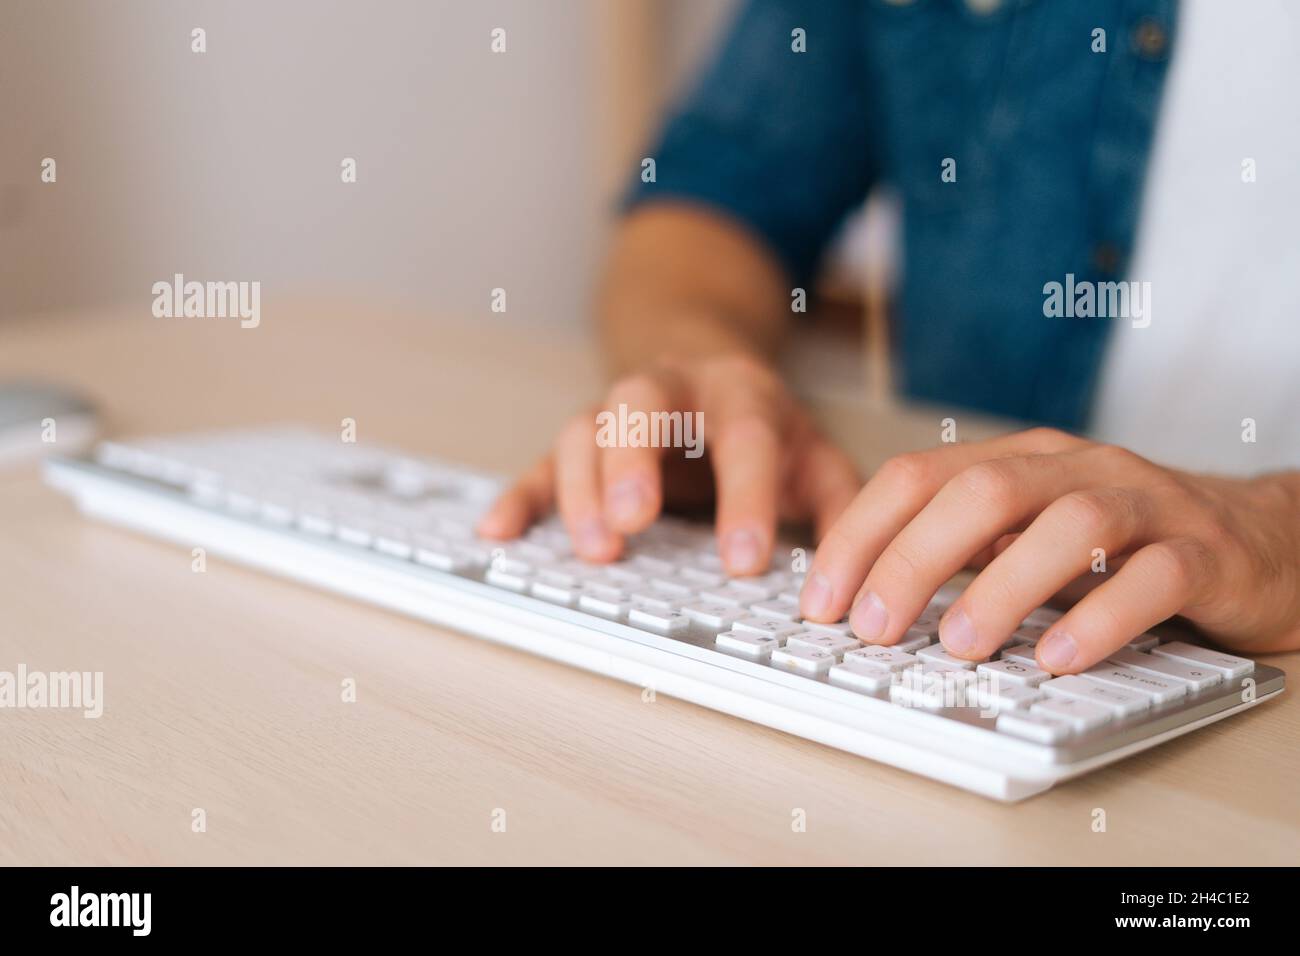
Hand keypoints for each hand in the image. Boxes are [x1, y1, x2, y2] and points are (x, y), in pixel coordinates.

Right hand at [477, 354, 859, 574]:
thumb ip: (838, 506)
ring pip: (585, 430)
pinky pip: (539, 461)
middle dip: (634, 462)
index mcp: (740, 394)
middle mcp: (672, 392)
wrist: (707, 366)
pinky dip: (519, 497)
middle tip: (636, 523)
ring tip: (596, 551)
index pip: (744, 438)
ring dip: (581, 487)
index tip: (744, 560)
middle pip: (641, 407)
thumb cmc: (762, 425)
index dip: (744, 497)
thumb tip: (854, 570)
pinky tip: (500, 532)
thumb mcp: (815, 455)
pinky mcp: (580, 442)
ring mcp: (617, 414)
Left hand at [799, 427, 1299, 673]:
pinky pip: (1151, 576)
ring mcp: (1142, 504)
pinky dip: (1102, 618)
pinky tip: (1061, 658)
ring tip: (960, 645)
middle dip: (913, 558)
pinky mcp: (1202, 551)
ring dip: (1003, 587)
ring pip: (1066, 524)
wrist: (1260, 541)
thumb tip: (866, 602)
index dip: (859, 535)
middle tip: (871, 627)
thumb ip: (963, 554)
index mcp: (1019, 462)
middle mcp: (1075, 468)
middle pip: (982, 490)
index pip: (918, 477)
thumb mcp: (1028, 537)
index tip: (820, 598)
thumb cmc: (1123, 545)